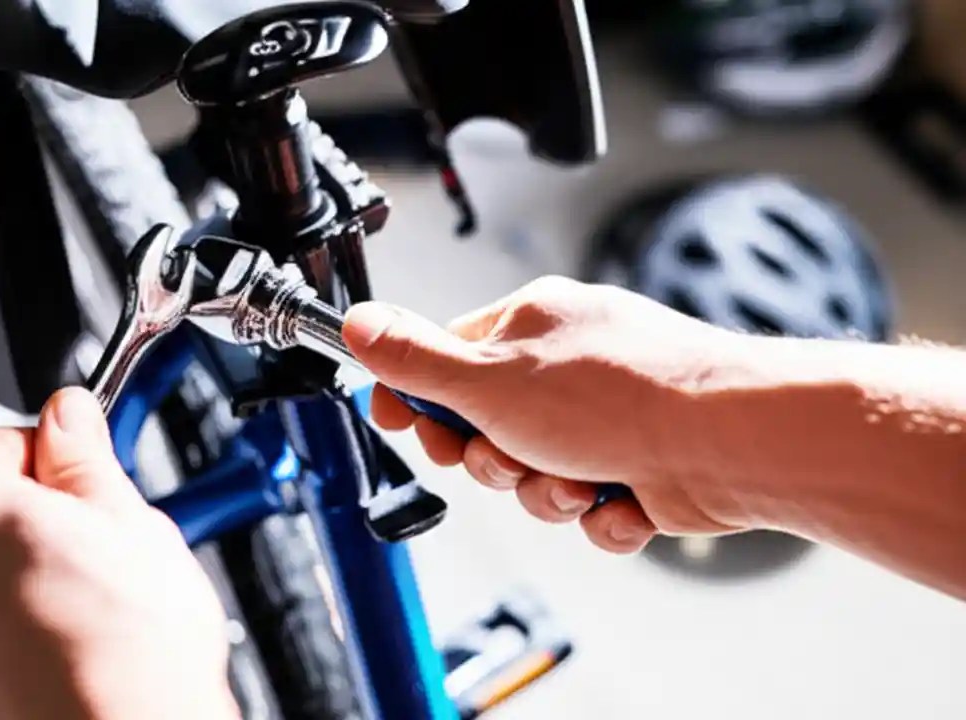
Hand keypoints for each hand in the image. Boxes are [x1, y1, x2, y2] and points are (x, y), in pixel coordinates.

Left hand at [0, 388, 237, 719]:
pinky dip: (13, 633)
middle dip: (34, 516)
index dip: (51, 454)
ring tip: (92, 603)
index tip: (86, 475)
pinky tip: (70, 645)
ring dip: (22, 576)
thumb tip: (68, 414)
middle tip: (99, 542)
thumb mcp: (130, 521)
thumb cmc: (131, 653)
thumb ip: (84, 457)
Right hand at [344, 277, 752, 553]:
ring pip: (537, 472)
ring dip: (547, 491)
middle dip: (492, 458)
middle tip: (504, 456)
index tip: (401, 420)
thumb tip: (359, 323)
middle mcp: (568, 364)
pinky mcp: (639, 462)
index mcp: (531, 324)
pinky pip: (589, 502)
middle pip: (486, 424)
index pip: (447, 355)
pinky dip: (599, 512)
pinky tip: (621, 498)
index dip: (420, 397)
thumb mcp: (488, 382)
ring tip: (578, 480)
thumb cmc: (620, 396)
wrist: (727, 443)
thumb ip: (416, 359)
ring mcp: (607, 415)